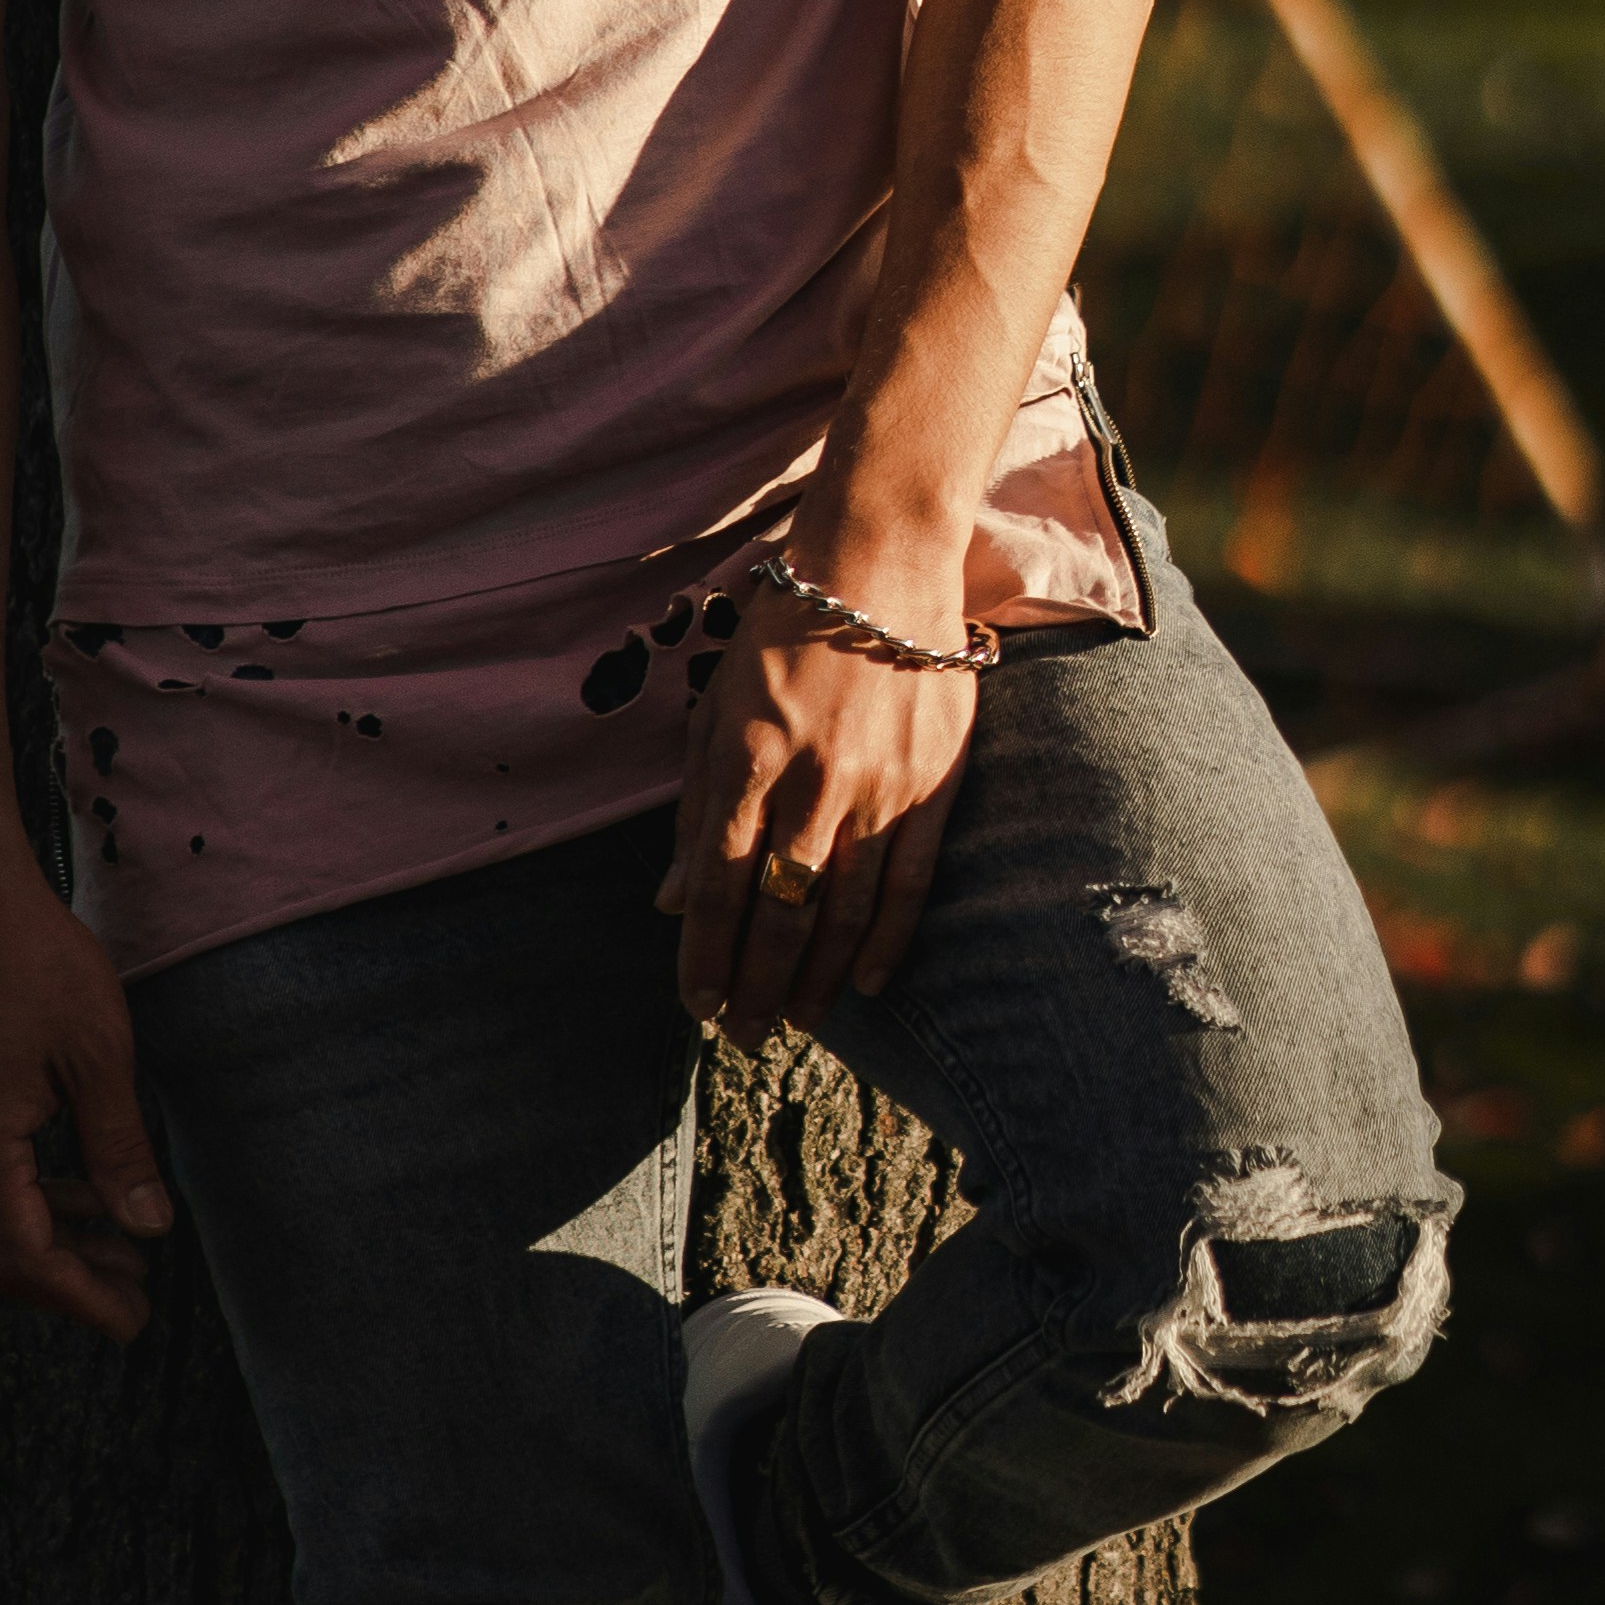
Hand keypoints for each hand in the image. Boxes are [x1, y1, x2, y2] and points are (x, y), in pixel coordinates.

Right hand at [0, 853, 174, 1338]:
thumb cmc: (36, 958)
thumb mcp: (99, 1052)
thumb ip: (120, 1149)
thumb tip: (149, 1231)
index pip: (28, 1261)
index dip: (84, 1300)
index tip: (138, 1321)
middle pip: (0, 1259)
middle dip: (71, 1285)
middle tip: (140, 1295)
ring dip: (54, 1246)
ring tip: (126, 1246)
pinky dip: (32, 1203)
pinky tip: (84, 1191)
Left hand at [657, 595, 980, 1040]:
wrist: (879, 569)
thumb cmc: (781, 636)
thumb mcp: (716, 710)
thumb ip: (698, 810)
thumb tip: (671, 903)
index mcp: (749, 758)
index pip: (720, 886)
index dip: (706, 956)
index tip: (695, 1003)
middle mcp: (813, 781)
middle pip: (780, 913)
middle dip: (756, 986)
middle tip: (741, 1035)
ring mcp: (879, 787)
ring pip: (842, 911)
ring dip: (814, 978)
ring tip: (794, 1022)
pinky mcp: (933, 786)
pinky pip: (908, 884)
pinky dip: (884, 942)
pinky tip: (862, 983)